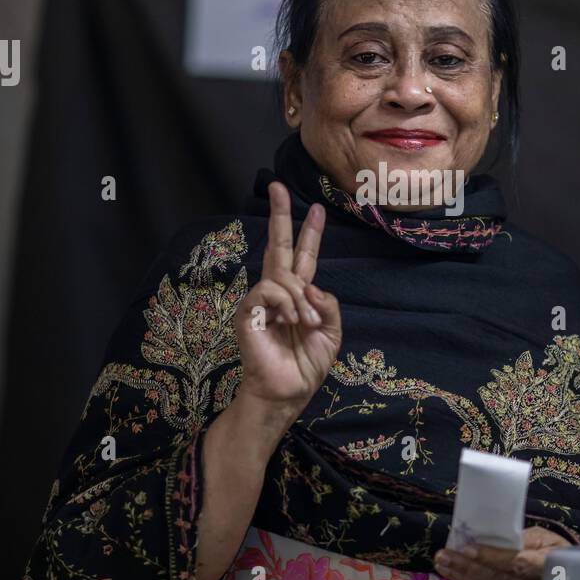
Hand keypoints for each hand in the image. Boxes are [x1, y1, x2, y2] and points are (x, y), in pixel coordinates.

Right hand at [233, 181, 341, 414]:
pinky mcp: (248, 311)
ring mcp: (261, 300)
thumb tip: (309, 285)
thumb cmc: (306, 365)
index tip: (316, 209)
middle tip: (277, 187)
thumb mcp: (331, 332)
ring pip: (283, 276)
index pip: (303, 257)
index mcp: (299, 296)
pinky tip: (291, 321)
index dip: (309, 233)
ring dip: (302, 299)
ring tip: (307, 324)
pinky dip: (287, 304)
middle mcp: (279, 293)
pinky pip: (269, 291)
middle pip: (278, 245)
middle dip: (280, 215)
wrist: (286, 392)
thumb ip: (328, 304)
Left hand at [433, 526, 572, 579]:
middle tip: (444, 556)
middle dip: (467, 568)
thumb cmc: (558, 557)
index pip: (517, 563)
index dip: (492, 557)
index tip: (467, 548)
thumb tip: (494, 535)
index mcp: (552, 566)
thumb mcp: (549, 539)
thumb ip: (525, 537)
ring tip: (446, 567)